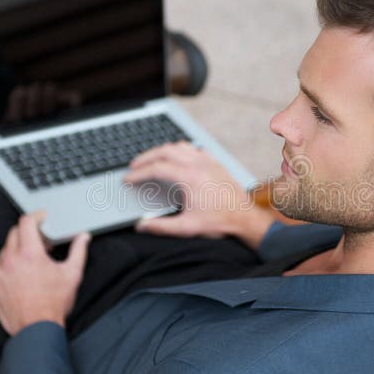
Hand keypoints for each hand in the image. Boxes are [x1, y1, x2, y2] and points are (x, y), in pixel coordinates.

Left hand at [0, 211, 90, 335]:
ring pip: (6, 249)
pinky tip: (24, 273)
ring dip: (19, 248)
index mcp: (30, 254)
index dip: (36, 216)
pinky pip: (1, 266)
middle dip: (27, 231)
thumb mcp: (72, 275)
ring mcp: (0, 272)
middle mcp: (11, 260)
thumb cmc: (54, 303)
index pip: (26, 222)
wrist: (36, 328)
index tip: (42, 218)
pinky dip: (11, 264)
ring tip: (34, 258)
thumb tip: (83, 238)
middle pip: (14, 232)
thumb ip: (78, 251)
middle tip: (41, 239)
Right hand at [123, 141, 274, 248]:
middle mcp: (198, 164)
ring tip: (150, 160)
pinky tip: (174, 158)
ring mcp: (207, 161)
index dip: (138, 173)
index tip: (128, 178)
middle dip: (145, 157)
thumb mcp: (187, 227)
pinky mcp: (214, 162)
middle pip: (164, 152)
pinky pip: (192, 148)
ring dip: (161, 151)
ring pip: (178, 146)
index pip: (157, 168)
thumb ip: (161, 226)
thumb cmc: (219, 221)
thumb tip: (141, 225)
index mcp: (189, 178)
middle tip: (134, 166)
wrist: (244, 217)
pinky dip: (178, 150)